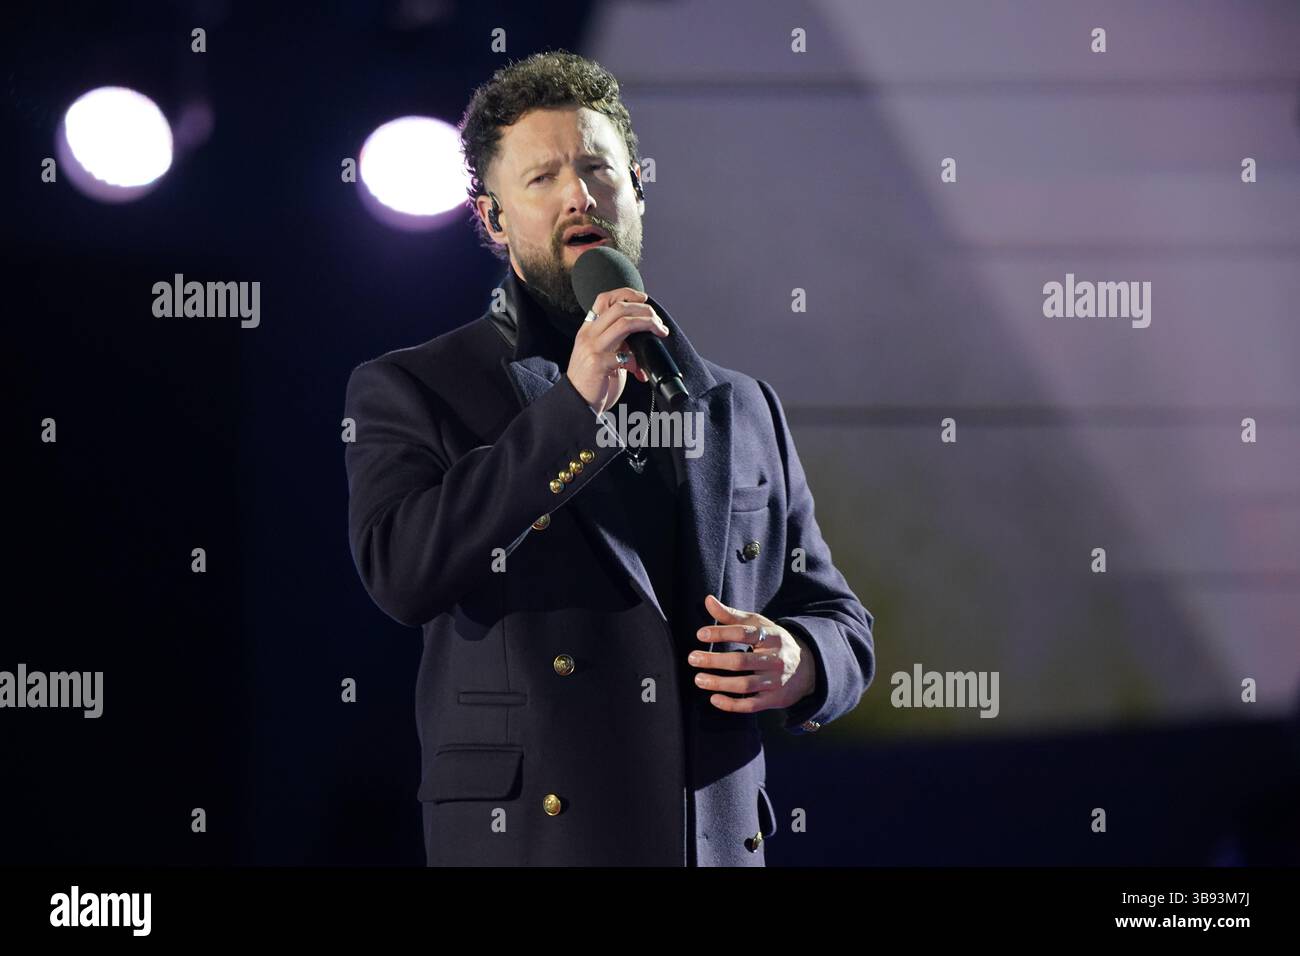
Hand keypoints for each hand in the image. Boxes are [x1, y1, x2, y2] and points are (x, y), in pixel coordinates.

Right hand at [565, 286, 668, 414]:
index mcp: (588, 329)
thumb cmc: (592, 381)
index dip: (626, 293)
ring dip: (647, 324)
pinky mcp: (597, 364)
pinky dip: (637, 361)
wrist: (577, 403)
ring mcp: (592, 348)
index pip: (604, 299)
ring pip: (624, 324)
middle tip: (658, 323)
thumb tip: (643, 334)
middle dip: (645, 310)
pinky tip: (639, 372)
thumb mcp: (602, 354)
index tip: (644, 299)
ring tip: (659, 333)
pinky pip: (625, 355)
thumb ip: (617, 342)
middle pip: (619, 308)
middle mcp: (588, 335)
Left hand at [686, 594, 816, 713]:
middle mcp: (775, 659)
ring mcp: (776, 681)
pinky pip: (751, 705)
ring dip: (719, 683)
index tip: (700, 634)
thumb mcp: (759, 625)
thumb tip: (708, 600)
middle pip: (742, 661)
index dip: (722, 633)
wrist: (808, 668)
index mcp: (772, 637)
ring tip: (698, 679)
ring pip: (745, 685)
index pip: (745, 633)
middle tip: (692, 658)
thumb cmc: (774, 643)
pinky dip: (731, 704)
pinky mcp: (774, 699)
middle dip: (715, 660)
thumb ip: (732, 615)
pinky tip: (714, 699)